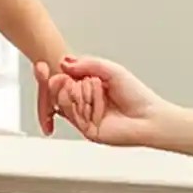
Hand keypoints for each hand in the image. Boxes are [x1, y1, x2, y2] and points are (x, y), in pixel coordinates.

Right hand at [38, 55, 174, 146]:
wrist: (149, 117)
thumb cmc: (136, 95)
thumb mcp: (111, 70)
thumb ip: (87, 64)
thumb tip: (65, 63)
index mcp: (89, 86)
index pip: (63, 79)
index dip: (52, 73)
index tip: (43, 65)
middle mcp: (85, 101)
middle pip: (58, 92)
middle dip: (56, 83)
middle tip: (56, 76)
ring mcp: (84, 116)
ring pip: (63, 103)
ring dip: (71, 92)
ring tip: (85, 86)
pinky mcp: (86, 130)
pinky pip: (73, 116)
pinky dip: (78, 104)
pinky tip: (87, 97)